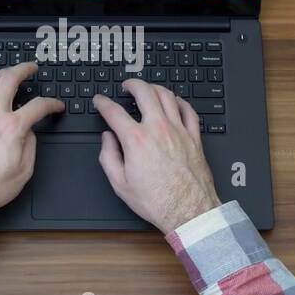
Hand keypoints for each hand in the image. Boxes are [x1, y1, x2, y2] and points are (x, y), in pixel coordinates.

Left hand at [0, 62, 63, 224]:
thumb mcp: (23, 172)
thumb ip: (30, 146)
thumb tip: (29, 133)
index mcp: (12, 128)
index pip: (38, 106)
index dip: (51, 103)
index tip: (56, 106)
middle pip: (8, 81)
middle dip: (23, 70)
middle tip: (30, 67)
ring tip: (7, 72)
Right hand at [93, 79, 220, 233]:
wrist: (188, 211)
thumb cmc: (156, 201)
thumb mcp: (120, 184)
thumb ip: (109, 157)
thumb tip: (108, 139)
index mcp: (136, 140)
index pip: (114, 112)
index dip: (103, 102)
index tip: (100, 101)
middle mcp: (158, 129)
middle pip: (144, 92)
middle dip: (132, 84)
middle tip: (126, 86)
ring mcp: (178, 131)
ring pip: (167, 96)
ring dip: (154, 88)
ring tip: (148, 89)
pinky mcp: (194, 137)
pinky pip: (189, 110)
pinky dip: (180, 101)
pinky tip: (175, 102)